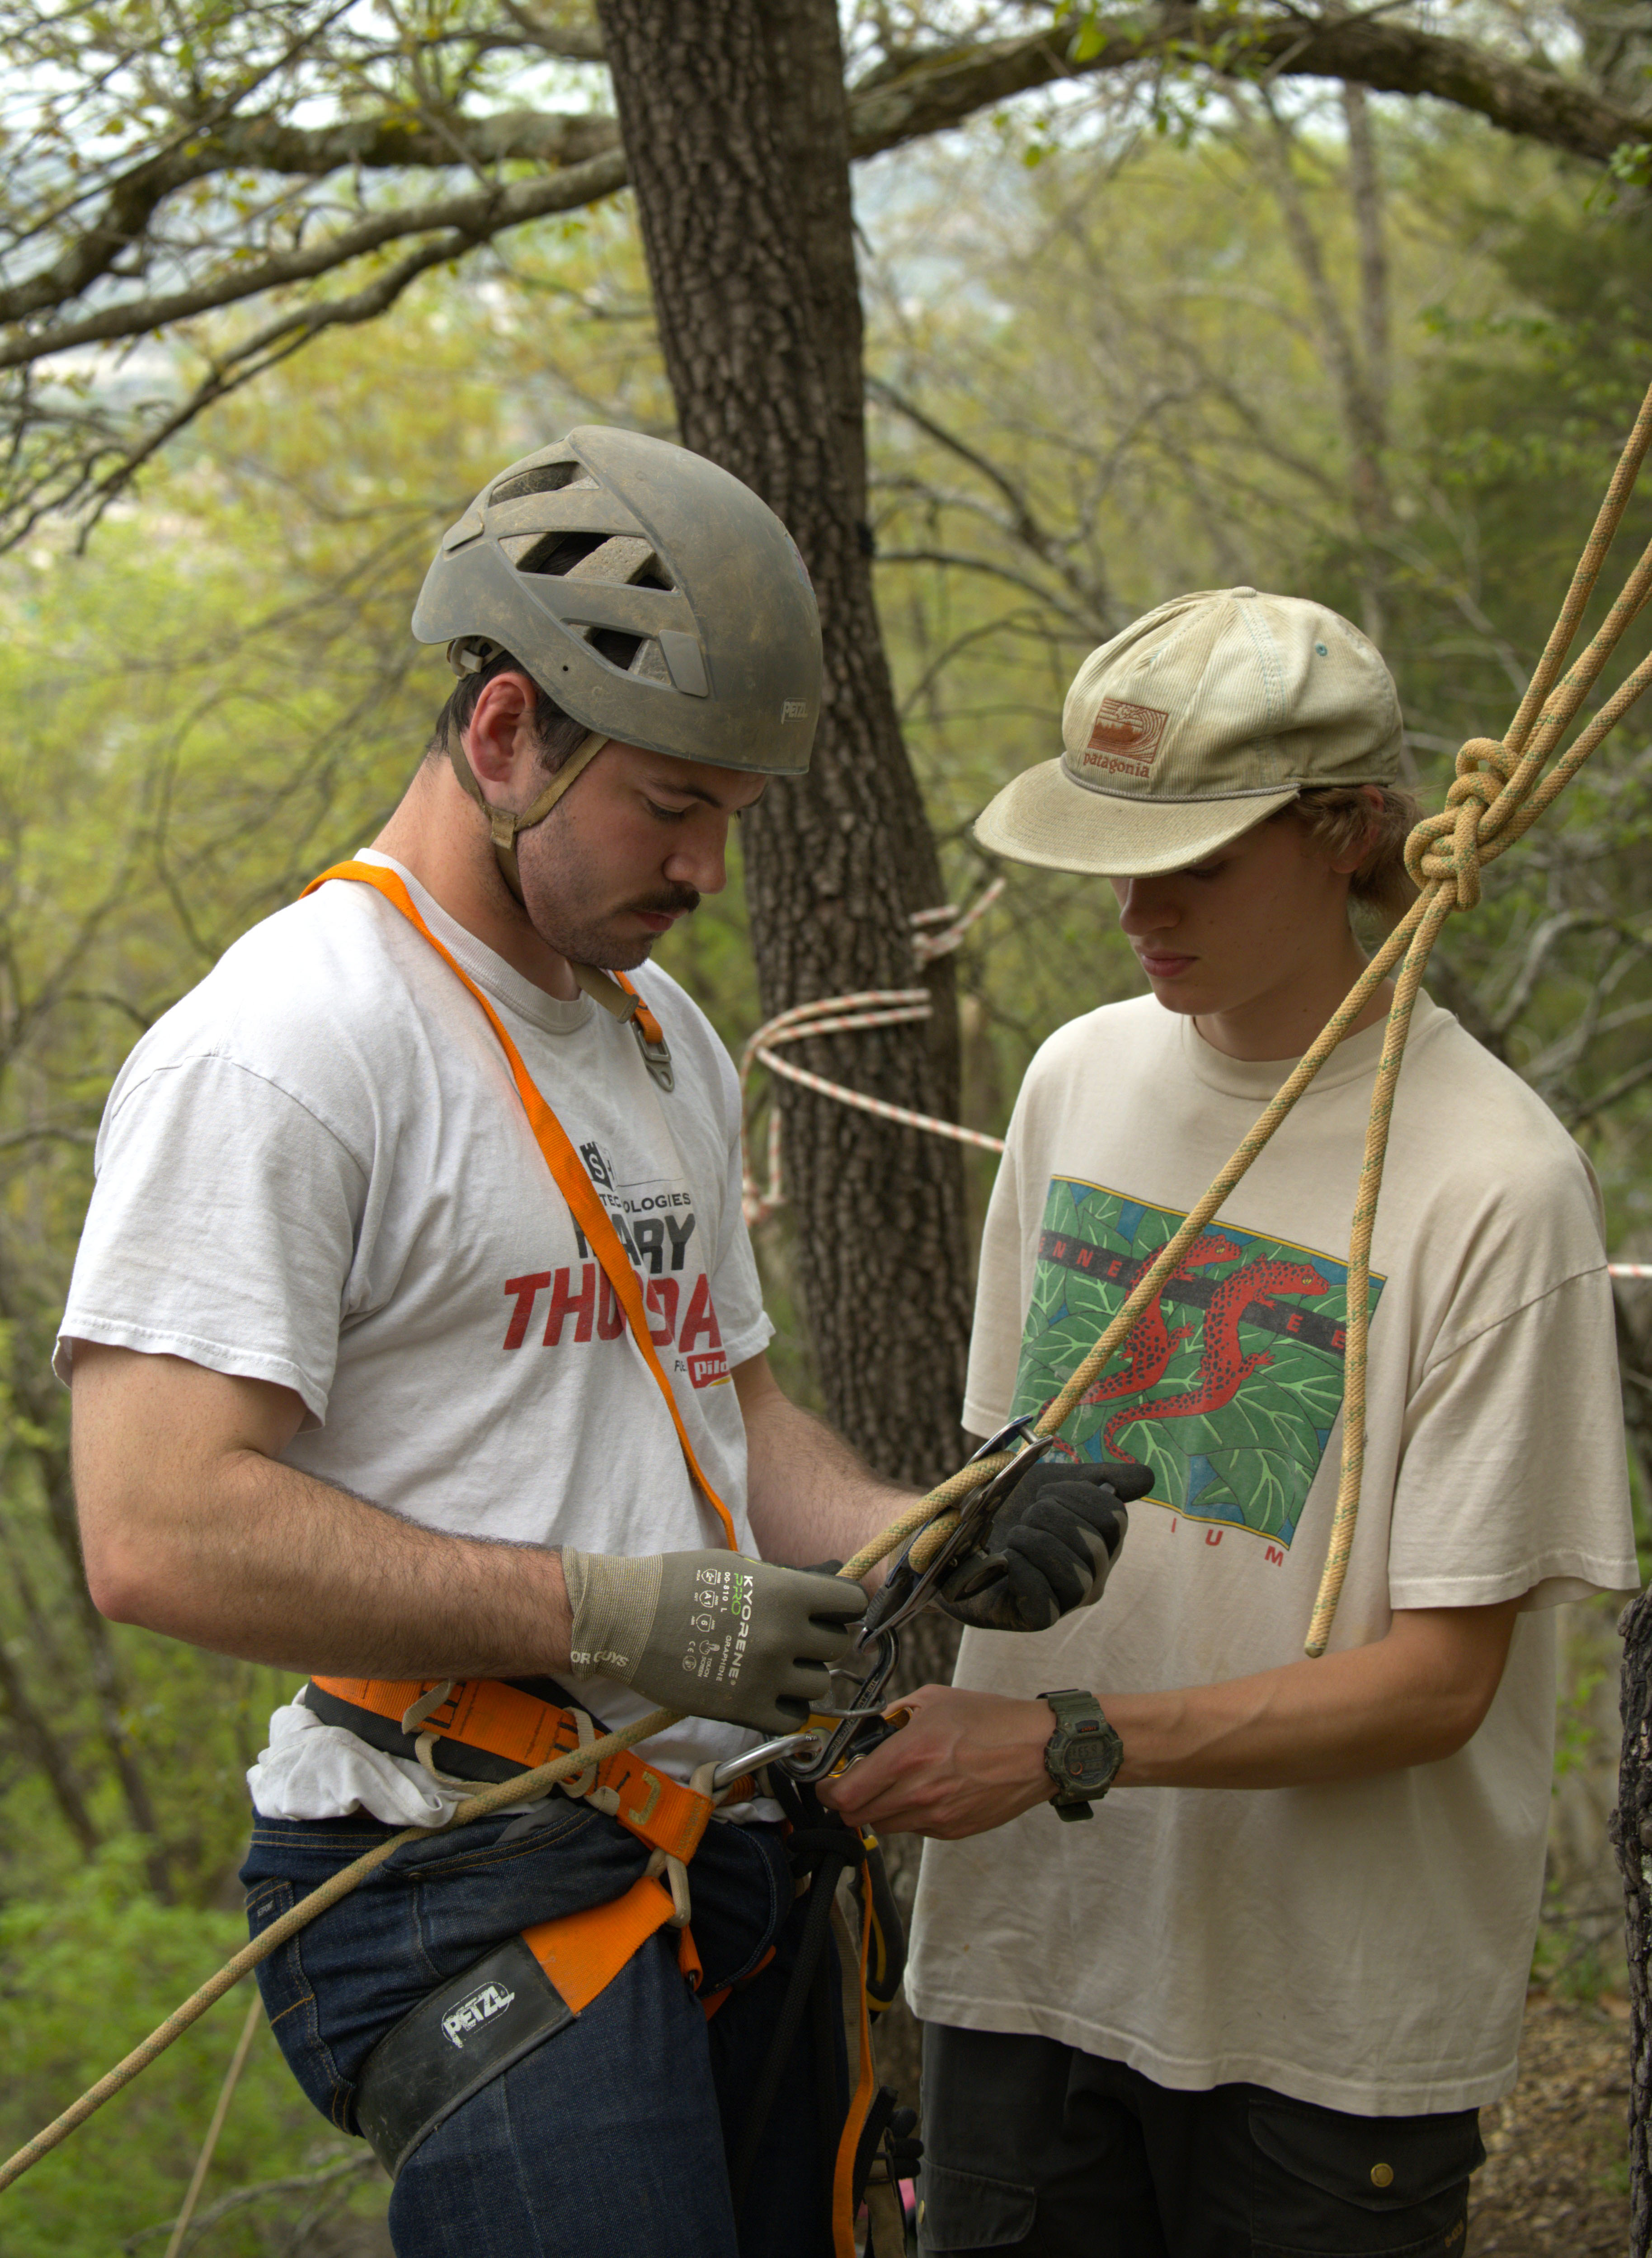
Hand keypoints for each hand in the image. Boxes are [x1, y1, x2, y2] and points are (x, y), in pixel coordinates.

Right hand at [561, 1546, 863, 1733]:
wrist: (627, 1619)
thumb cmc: (678, 1582)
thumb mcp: (739, 1567)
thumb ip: (782, 1583)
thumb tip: (818, 1595)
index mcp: (787, 1593)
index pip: (851, 1603)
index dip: (844, 1606)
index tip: (832, 1610)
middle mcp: (784, 1636)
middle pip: (838, 1647)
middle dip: (822, 1640)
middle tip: (799, 1638)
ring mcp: (767, 1677)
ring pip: (819, 1685)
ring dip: (804, 1676)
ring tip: (779, 1667)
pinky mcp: (744, 1710)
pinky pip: (793, 1719)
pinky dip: (787, 1709)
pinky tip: (770, 1694)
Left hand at [818, 1685, 1055, 1837]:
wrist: (1039, 1750)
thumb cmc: (991, 1720)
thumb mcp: (933, 1701)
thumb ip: (892, 1716)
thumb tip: (867, 1731)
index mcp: (908, 1756)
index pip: (844, 1794)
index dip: (827, 1790)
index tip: (828, 1781)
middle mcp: (918, 1792)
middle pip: (857, 1816)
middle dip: (848, 1800)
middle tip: (855, 1781)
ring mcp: (936, 1817)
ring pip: (883, 1825)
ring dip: (878, 1807)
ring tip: (896, 1782)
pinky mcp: (952, 1831)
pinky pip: (913, 1828)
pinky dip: (908, 1813)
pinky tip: (926, 1790)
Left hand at [936, 1456, 1150, 1631]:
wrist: (956, 1533)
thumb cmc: (1009, 1508)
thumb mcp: (1054, 1482)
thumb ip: (1101, 1478)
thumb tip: (1149, 1478)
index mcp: (1103, 1542)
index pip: (1113, 1516)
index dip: (1076, 1494)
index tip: (1045, 1490)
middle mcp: (1093, 1576)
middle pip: (1095, 1542)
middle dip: (1051, 1515)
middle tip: (1024, 1515)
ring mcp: (1067, 1602)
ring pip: (1074, 1572)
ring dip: (1034, 1540)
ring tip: (1013, 1536)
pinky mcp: (1036, 1619)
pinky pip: (1044, 1601)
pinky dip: (1021, 1570)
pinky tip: (1004, 1561)